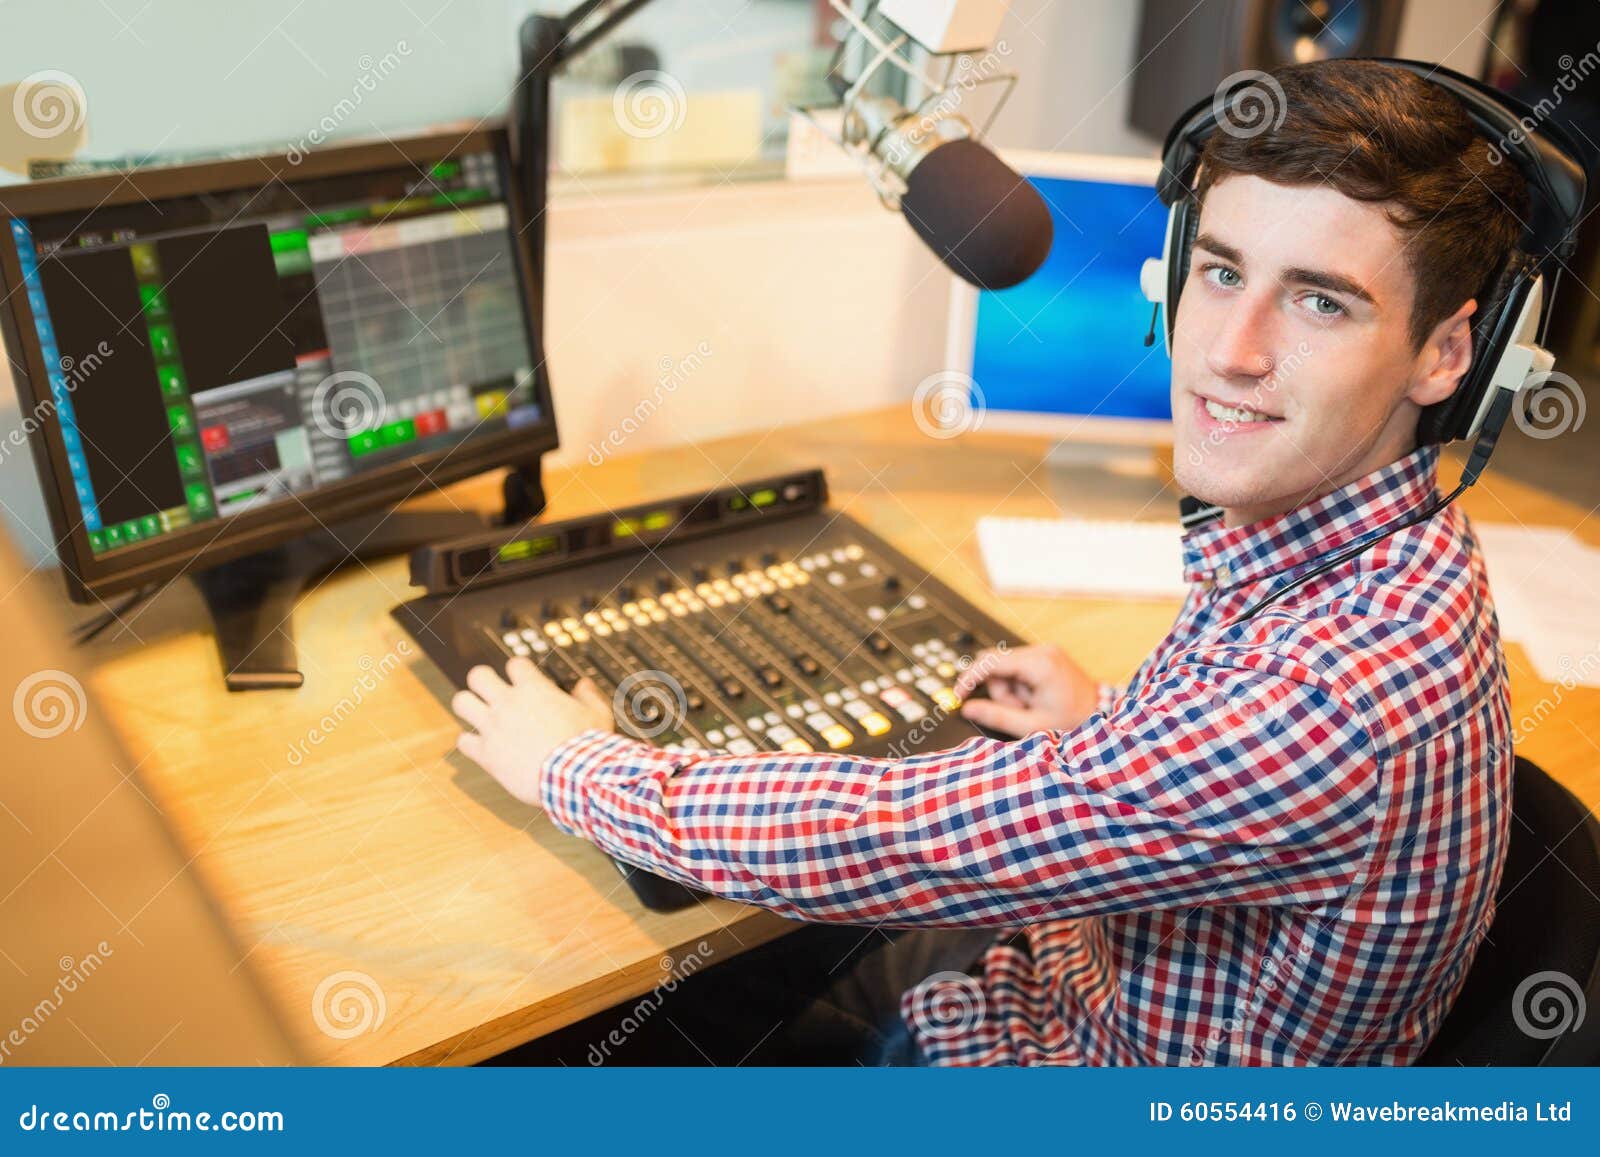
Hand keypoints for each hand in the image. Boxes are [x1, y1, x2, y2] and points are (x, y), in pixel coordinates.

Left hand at [451, 658, 613, 804]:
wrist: (575, 777)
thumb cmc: (587, 746)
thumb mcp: (597, 714)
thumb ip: (588, 696)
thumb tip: (583, 685)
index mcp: (534, 689)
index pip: (514, 664)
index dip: (518, 670)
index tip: (522, 680)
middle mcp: (508, 703)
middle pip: (477, 675)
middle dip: (482, 681)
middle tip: (490, 691)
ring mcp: (493, 727)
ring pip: (461, 702)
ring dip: (468, 706)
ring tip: (479, 715)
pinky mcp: (486, 753)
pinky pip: (463, 741)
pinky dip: (469, 743)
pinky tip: (481, 747)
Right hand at [953, 643, 1098, 737]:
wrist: (1102, 717)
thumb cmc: (1074, 723)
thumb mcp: (1031, 725)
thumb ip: (996, 716)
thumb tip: (968, 708)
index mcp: (1040, 664)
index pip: (990, 662)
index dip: (969, 678)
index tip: (957, 695)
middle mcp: (1043, 650)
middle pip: (996, 664)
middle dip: (999, 690)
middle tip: (1018, 710)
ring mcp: (1046, 651)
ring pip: (1006, 667)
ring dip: (1010, 690)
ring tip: (1030, 707)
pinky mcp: (1047, 656)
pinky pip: (1019, 667)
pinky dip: (1020, 685)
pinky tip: (1034, 699)